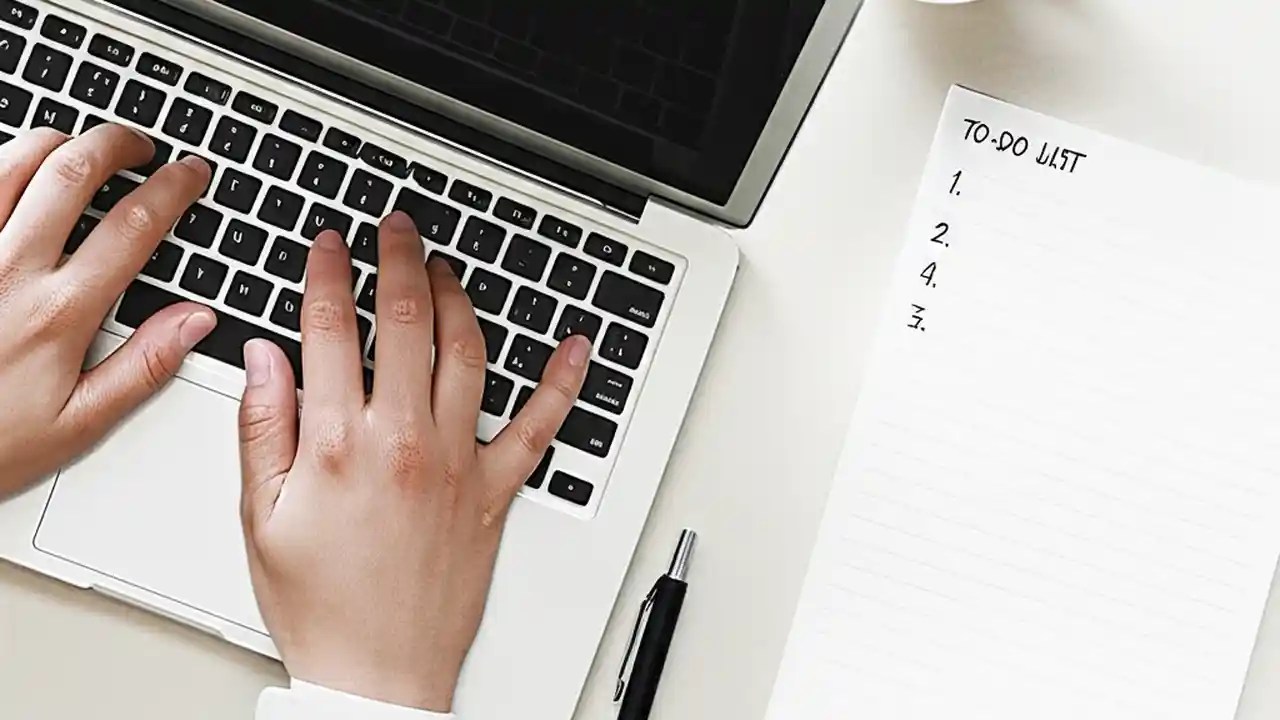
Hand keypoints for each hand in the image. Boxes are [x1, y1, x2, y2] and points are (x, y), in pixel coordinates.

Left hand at [0, 126, 213, 496]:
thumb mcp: (78, 423)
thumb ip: (144, 365)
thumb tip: (194, 320)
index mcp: (58, 313)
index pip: (133, 225)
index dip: (172, 188)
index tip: (190, 173)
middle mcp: (9, 271)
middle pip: (73, 170)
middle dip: (116, 143)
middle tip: (139, 145)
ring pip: (13, 161)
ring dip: (56, 141)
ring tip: (78, 146)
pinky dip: (0, 165)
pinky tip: (14, 173)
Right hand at [238, 211, 591, 711]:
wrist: (378, 669)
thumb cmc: (321, 603)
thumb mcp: (260, 517)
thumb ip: (261, 427)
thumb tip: (263, 358)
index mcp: (338, 442)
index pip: (330, 329)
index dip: (328, 273)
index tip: (330, 245)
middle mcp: (404, 439)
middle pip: (405, 320)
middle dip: (399, 259)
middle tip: (397, 228)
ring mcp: (457, 460)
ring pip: (467, 352)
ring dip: (459, 298)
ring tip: (447, 268)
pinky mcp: (495, 489)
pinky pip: (539, 425)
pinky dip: (562, 382)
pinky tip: (576, 346)